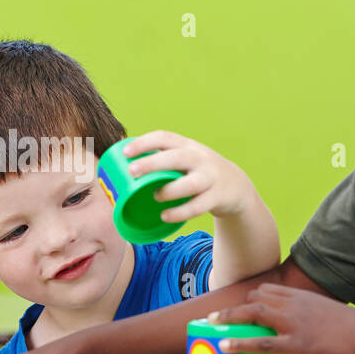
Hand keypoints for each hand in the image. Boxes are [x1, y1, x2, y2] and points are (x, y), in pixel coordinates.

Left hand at [122, 130, 255, 222]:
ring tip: (154, 196)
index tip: (126, 151)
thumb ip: (160, 159)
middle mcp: (200, 159)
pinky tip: (165, 215)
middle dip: (154, 163)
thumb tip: (118, 161)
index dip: (145, 142)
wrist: (235, 185)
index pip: (165, 138)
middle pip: (177, 158)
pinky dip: (181, 212)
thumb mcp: (183, 158)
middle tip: (132, 171)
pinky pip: (199, 206)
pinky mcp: (217, 197)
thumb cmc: (196, 171)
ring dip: (171, 191)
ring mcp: (210, 178)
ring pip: (191, 183)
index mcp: (187, 146)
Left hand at [207, 283, 354, 353]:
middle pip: (254, 298)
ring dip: (228, 318)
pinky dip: (240, 343)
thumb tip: (307, 330)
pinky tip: (225, 345)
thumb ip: (314, 318)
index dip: (248, 299)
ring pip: (252, 314)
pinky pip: (261, 343)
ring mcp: (294, 324)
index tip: (235, 307)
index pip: (267, 291)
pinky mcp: (298, 345)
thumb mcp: (331, 316)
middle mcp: (294, 305)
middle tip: (214, 316)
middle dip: (233, 308)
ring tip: (210, 324)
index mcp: (302, 297)